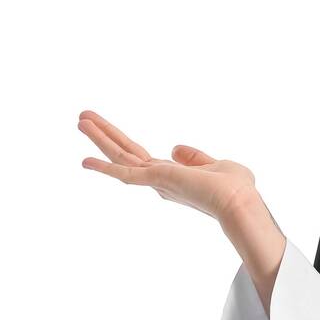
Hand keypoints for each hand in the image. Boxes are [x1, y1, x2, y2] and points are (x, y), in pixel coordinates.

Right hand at [78, 109, 258, 225]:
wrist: (239, 202)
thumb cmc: (235, 189)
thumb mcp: (217, 165)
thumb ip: (196, 158)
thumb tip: (174, 148)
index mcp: (172, 177)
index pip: (140, 157)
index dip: (123, 142)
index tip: (108, 131)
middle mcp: (159, 180)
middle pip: (124, 153)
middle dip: (104, 134)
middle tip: (83, 117)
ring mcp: (156, 181)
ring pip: (120, 156)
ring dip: (100, 138)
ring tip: (80, 119)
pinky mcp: (156, 181)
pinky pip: (124, 174)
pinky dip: (104, 168)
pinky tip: (84, 161)